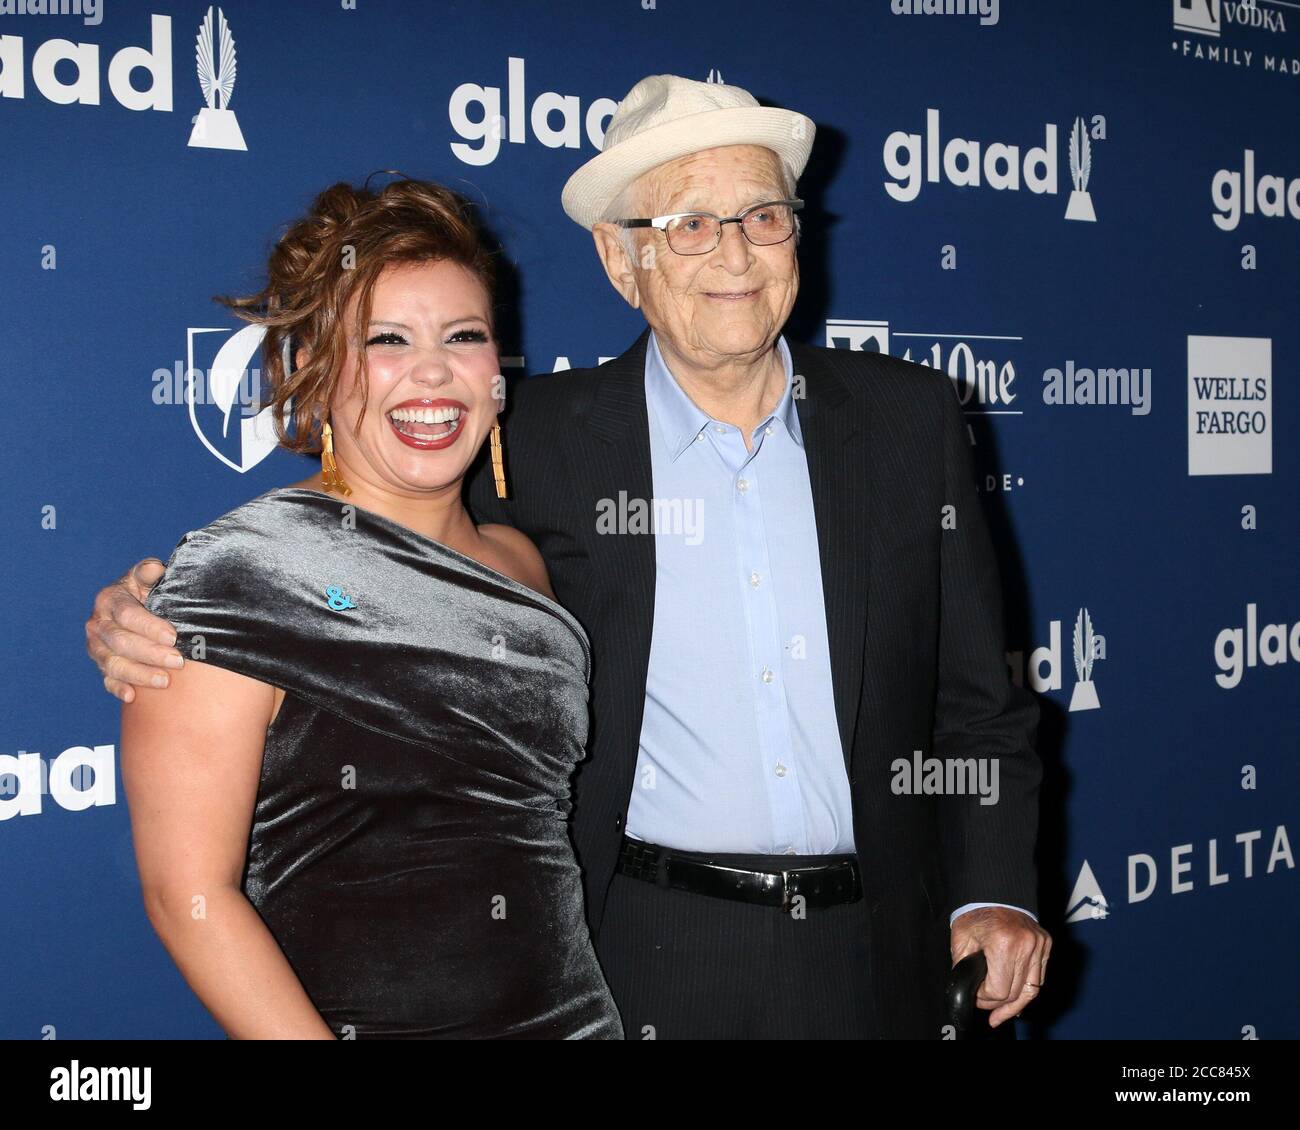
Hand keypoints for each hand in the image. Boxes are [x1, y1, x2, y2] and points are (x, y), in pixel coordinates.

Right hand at [85, 558, 182, 701]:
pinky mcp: (101, 665)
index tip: (173, 636)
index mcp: (109, 599)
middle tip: (178, 661)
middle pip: (120, 642)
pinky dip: (118, 689)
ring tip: (165, 681)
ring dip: (139, 674)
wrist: (136, 608)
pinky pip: (107, 680)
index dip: (150, 627)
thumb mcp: (146, 578)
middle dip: (151, 653)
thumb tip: (156, 568)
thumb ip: (149, 572)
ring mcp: (97, 647)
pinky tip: (133, 696)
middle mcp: (98, 624)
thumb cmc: (147, 592)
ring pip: (113, 664)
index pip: (127, 615)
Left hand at [950, 906, 1050, 1027]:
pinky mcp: (1046, 944)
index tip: (976, 995)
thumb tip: (968, 991)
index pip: (999, 990)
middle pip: (1015, 993)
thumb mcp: (961, 939)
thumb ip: (963, 967)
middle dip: (998, 1004)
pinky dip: (1027, 991)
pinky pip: (1039, 978)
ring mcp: (1039, 944)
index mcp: (1003, 943)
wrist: (995, 890)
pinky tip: (1015, 1001)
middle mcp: (1026, 945)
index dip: (985, 999)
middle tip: (986, 1006)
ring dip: (1015, 1005)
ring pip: (1032, 990)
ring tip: (1002, 1015)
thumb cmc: (976, 914)